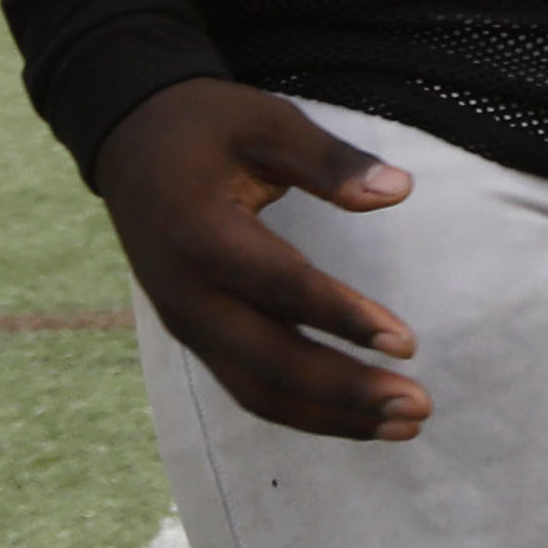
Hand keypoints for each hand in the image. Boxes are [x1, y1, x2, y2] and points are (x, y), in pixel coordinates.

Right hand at [90, 77, 426, 441]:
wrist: (128, 139)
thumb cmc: (205, 125)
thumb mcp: (266, 122)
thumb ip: (329, 161)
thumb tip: (400, 189)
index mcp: (201, 231)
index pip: (281, 288)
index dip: (344, 317)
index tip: (406, 343)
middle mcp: (186, 291)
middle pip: (270, 361)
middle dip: (346, 391)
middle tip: (419, 405)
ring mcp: (184, 321)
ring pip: (258, 391)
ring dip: (330, 416)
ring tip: (402, 426)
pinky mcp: (191, 335)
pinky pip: (246, 386)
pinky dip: (302, 410)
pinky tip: (355, 416)